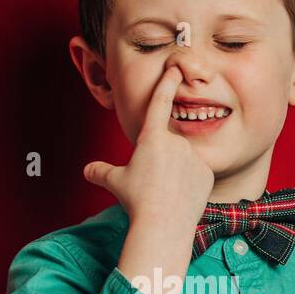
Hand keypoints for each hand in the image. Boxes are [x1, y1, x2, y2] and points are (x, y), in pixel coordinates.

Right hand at [82, 65, 214, 231]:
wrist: (163, 224)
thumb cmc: (137, 201)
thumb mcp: (115, 183)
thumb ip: (101, 172)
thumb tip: (88, 171)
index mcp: (152, 137)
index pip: (160, 102)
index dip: (167, 83)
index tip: (175, 68)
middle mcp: (175, 141)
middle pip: (166, 146)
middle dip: (160, 162)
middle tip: (152, 184)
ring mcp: (193, 156)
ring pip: (182, 161)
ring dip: (174, 173)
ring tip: (166, 194)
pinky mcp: (207, 172)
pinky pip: (196, 174)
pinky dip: (189, 184)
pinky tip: (181, 198)